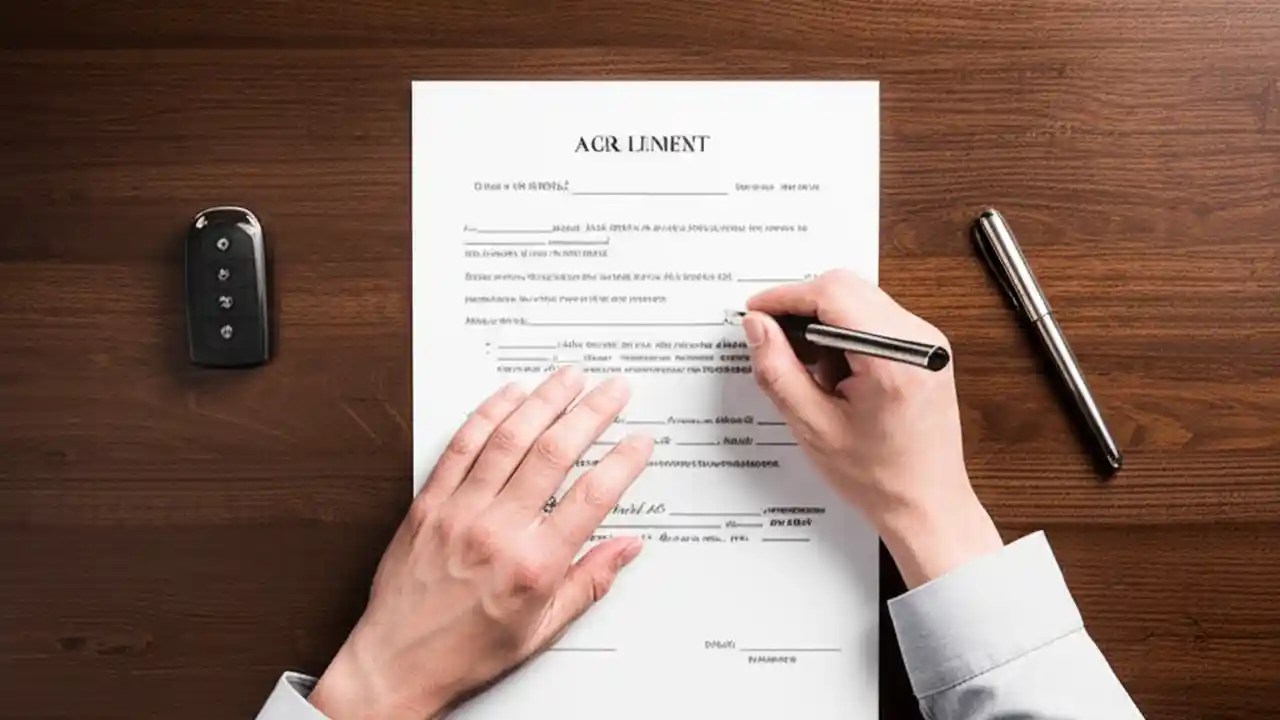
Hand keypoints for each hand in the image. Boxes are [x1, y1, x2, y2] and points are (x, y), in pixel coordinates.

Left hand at [308, 368, 651, 718]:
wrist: (395, 664)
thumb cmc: (465, 653)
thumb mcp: (541, 630)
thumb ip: (589, 583)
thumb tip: (627, 548)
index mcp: (533, 566)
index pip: (592, 497)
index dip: (622, 462)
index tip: (640, 440)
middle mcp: (497, 531)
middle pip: (555, 454)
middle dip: (592, 413)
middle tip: (614, 389)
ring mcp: (460, 512)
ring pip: (510, 439)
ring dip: (545, 400)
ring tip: (570, 377)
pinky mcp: (429, 503)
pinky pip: (461, 446)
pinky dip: (488, 413)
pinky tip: (510, 394)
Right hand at [742, 270, 1001, 587]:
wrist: (927, 505)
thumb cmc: (880, 479)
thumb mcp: (813, 427)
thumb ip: (778, 371)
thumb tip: (758, 327)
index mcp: (896, 358)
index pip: (833, 294)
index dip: (786, 297)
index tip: (757, 312)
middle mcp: (920, 341)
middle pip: (847, 287)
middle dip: (803, 309)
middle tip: (776, 344)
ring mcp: (928, 342)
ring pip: (859, 299)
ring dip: (824, 324)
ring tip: (815, 374)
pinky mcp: (926, 349)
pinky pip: (875, 318)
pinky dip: (845, 334)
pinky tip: (836, 375)